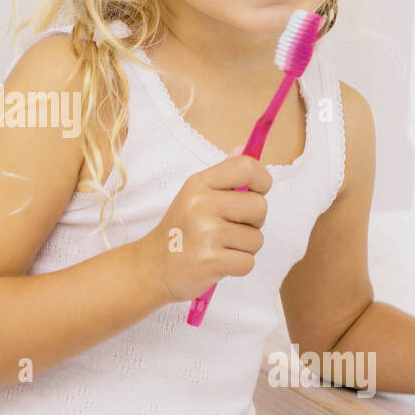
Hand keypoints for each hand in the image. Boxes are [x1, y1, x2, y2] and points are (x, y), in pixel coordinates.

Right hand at [134, 144, 271, 302]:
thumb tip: (242, 148)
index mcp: (199, 184)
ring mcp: (205, 233)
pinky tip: (219, 262)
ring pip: (256, 239)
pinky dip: (238, 266)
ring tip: (221, 246)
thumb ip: (223, 174)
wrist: (153, 265)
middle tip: (233, 228)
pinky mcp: (210, 260)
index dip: (262, 180)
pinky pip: (248, 262)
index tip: (257, 192)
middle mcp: (201, 204)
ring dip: (245, 247)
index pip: (246, 167)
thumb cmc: (180, 229)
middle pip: (259, 206)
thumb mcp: (194, 194)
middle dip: (254, 221)